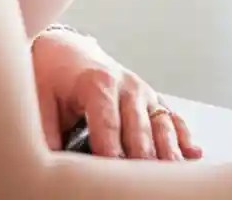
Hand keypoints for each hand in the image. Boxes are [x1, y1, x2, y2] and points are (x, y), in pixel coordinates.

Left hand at [30, 28, 201, 160]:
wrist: (67, 51)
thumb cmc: (53, 76)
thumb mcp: (39, 99)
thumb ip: (45, 131)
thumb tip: (50, 163)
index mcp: (97, 83)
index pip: (107, 123)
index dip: (110, 149)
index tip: (112, 170)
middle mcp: (126, 85)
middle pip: (138, 127)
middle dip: (141, 155)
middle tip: (142, 179)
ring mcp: (143, 91)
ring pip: (160, 123)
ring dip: (168, 148)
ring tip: (173, 171)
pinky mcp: (152, 99)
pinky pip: (172, 118)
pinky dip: (183, 136)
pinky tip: (192, 153)